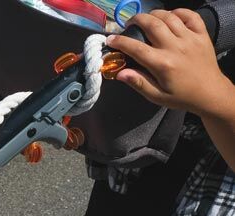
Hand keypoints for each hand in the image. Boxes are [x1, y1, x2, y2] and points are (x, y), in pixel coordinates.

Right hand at [105, 10, 234, 118]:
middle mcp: (176, 47)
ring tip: (147, 19)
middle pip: (153, 24)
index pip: (136, 48)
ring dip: (154, 14)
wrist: (210, 93)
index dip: (120, 42)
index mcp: (162, 64)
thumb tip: (120, 73)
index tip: (110, 39)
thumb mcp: (157, 96)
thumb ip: (139, 83)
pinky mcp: (202, 35)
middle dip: (137, 20)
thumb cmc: (181, 96)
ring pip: (169, 17)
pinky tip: (170, 16)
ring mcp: (190, 38)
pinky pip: (190, 16)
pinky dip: (179, 12)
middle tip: (129, 24)